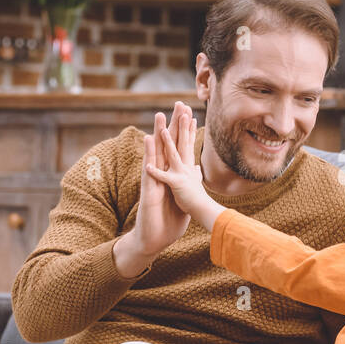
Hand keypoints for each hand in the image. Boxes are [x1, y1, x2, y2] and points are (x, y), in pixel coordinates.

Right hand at [115, 106, 191, 274]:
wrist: (154, 239)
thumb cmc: (168, 223)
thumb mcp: (182, 200)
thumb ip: (187, 185)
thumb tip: (195, 174)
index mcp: (172, 176)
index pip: (181, 150)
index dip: (186, 134)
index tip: (192, 116)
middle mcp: (162, 173)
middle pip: (169, 145)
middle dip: (174, 124)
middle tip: (178, 103)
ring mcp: (154, 179)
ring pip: (157, 151)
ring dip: (158, 132)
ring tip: (159, 113)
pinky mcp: (149, 187)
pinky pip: (149, 166)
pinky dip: (149, 152)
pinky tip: (149, 138)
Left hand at [149, 102, 223, 231]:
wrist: (202, 213)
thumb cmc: (197, 202)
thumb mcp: (195, 185)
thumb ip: (195, 174)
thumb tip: (196, 167)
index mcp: (188, 165)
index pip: (188, 143)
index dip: (188, 128)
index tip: (188, 113)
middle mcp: (186, 166)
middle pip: (183, 142)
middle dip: (181, 124)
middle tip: (181, 107)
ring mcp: (181, 174)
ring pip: (172, 155)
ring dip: (167, 142)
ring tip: (161, 130)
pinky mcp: (176, 185)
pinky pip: (164, 178)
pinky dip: (156, 173)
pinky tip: (147, 166)